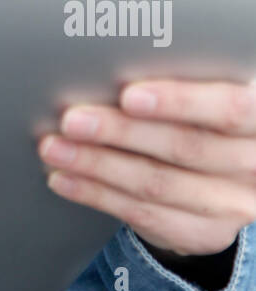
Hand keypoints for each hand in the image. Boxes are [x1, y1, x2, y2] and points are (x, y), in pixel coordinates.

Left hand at [37, 79, 255, 257]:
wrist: (228, 173)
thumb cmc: (206, 112)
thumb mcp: (210, 88)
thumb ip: (184, 75)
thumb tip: (112, 58)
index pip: (229, 108)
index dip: (179, 101)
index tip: (129, 96)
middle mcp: (254, 163)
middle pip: (185, 148)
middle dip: (120, 132)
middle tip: (72, 119)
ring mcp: (233, 204)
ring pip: (157, 184)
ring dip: (96, 165)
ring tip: (55, 148)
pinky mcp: (206, 233)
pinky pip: (145, 215)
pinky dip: (97, 195)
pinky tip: (66, 179)